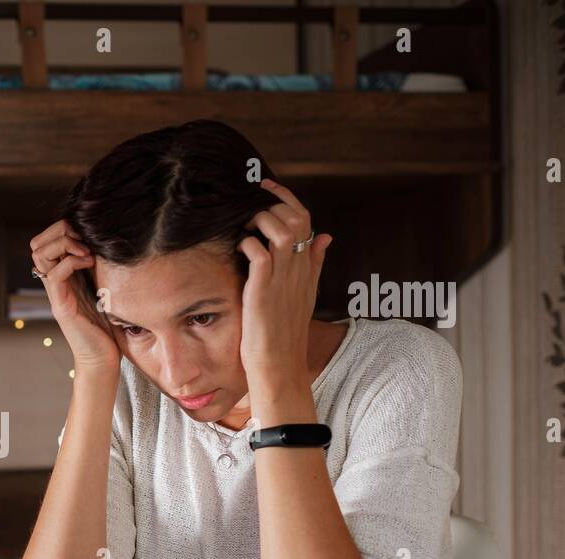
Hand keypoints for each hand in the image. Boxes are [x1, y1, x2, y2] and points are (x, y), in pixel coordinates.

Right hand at [29, 220, 119, 372]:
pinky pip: (55, 274)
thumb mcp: (104, 290)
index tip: (86, 235)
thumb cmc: (107, 328)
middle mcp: (55, 284)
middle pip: (37, 244)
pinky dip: (72, 261)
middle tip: (83, 240)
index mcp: (63, 278)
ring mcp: (56, 294)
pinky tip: (90, 263)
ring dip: (64, 244)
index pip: (45, 242)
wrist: (102, 360)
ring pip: (41, 255)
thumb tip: (111, 247)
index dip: (61, 230)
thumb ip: (99, 270)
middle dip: (60, 232)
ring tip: (86, 251)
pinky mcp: (61, 306)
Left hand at [236, 181, 332, 391]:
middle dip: (274, 203)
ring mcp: (282, 279)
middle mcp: (298, 270)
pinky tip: (239, 248)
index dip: (288, 199)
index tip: (268, 187)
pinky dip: (248, 243)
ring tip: (246, 226)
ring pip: (281, 230)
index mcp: (307, 268)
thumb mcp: (304, 293)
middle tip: (252, 204)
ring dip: (261, 220)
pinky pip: (259, 253)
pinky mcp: (263, 290)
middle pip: (297, 219)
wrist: (279, 364)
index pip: (306, 220)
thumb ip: (314, 263)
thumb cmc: (284, 330)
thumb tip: (326, 236)